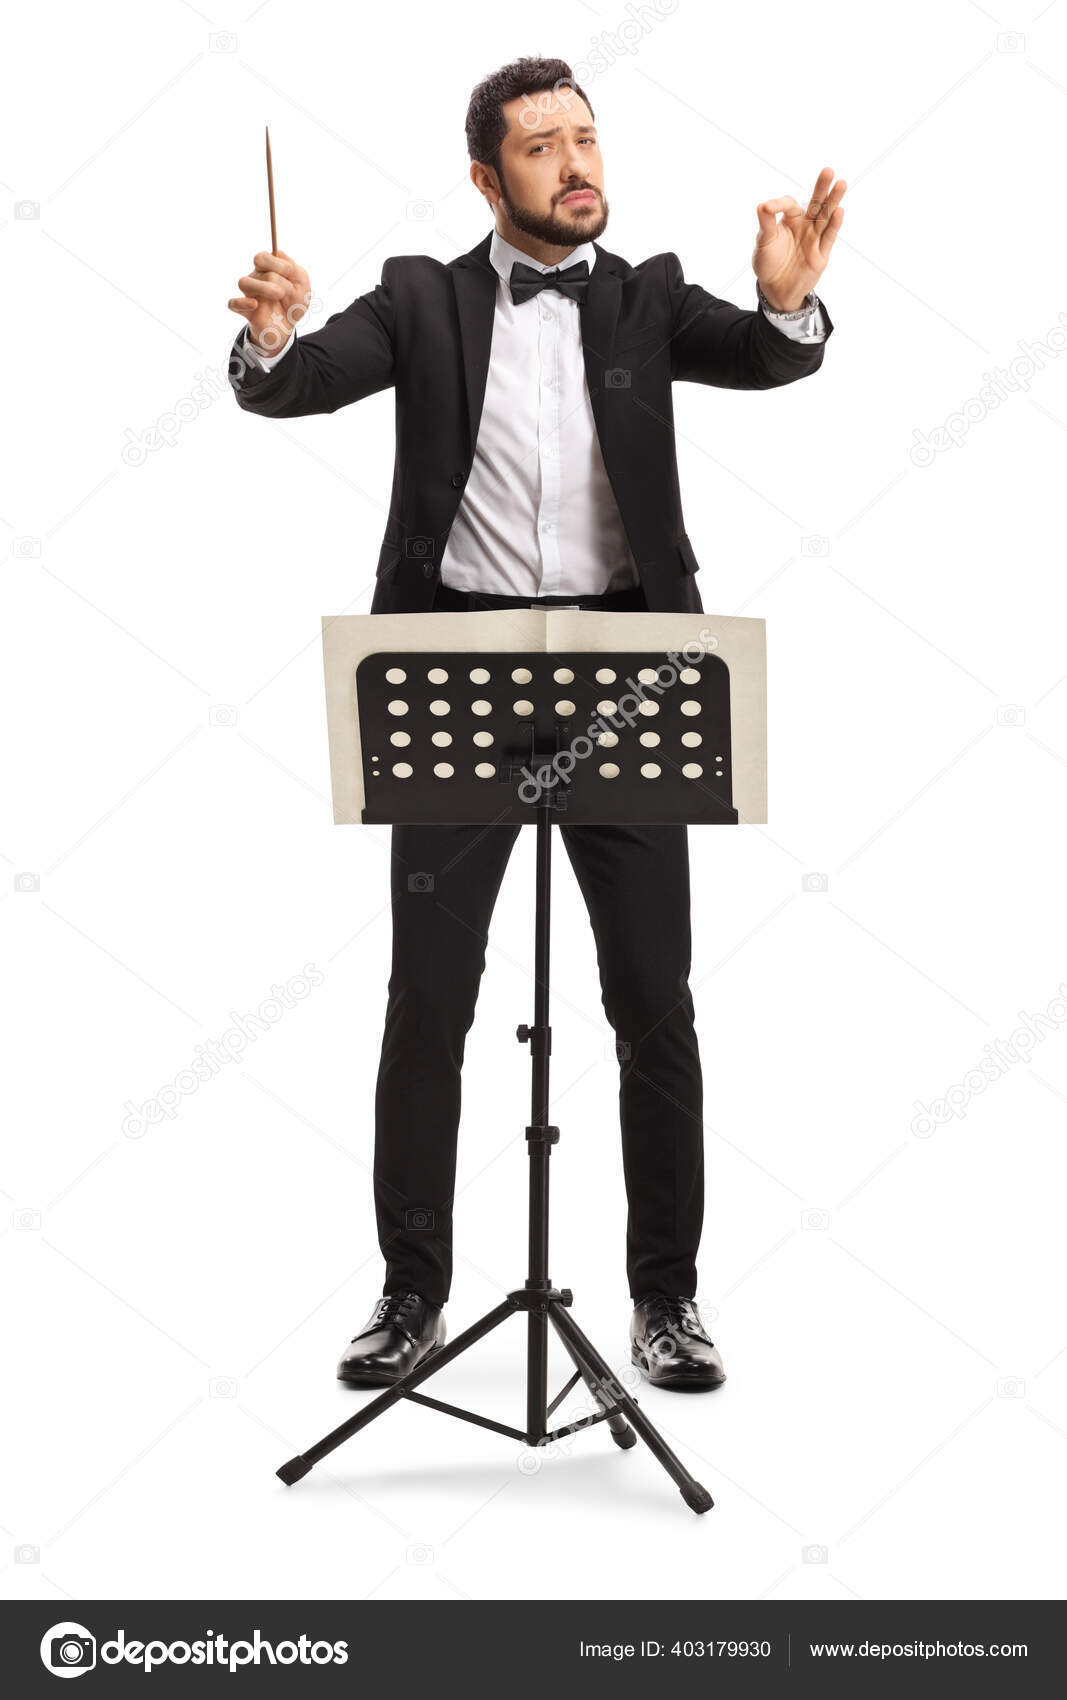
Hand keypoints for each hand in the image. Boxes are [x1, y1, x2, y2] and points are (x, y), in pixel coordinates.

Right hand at [228, 250, 310, 353]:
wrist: (288, 325)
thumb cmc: (294, 300)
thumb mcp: (301, 282)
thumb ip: (291, 268)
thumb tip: (275, 255)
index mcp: (267, 269)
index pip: (263, 257)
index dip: (277, 264)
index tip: (291, 276)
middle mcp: (255, 278)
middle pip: (257, 269)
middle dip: (275, 277)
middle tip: (285, 292)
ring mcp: (249, 294)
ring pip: (244, 282)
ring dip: (263, 287)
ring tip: (279, 295)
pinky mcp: (245, 311)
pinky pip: (233, 304)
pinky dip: (241, 303)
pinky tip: (254, 304)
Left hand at [752, 168, 845, 310]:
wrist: (776, 290)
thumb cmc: (768, 264)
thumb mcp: (764, 242)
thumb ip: (766, 223)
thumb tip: (763, 204)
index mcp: (791, 220)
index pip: (790, 205)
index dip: (780, 204)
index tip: (768, 208)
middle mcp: (805, 226)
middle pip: (816, 204)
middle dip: (822, 188)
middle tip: (828, 171)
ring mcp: (814, 239)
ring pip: (826, 217)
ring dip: (833, 201)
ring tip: (841, 184)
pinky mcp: (821, 255)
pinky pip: (828, 238)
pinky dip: (834, 225)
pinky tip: (839, 211)